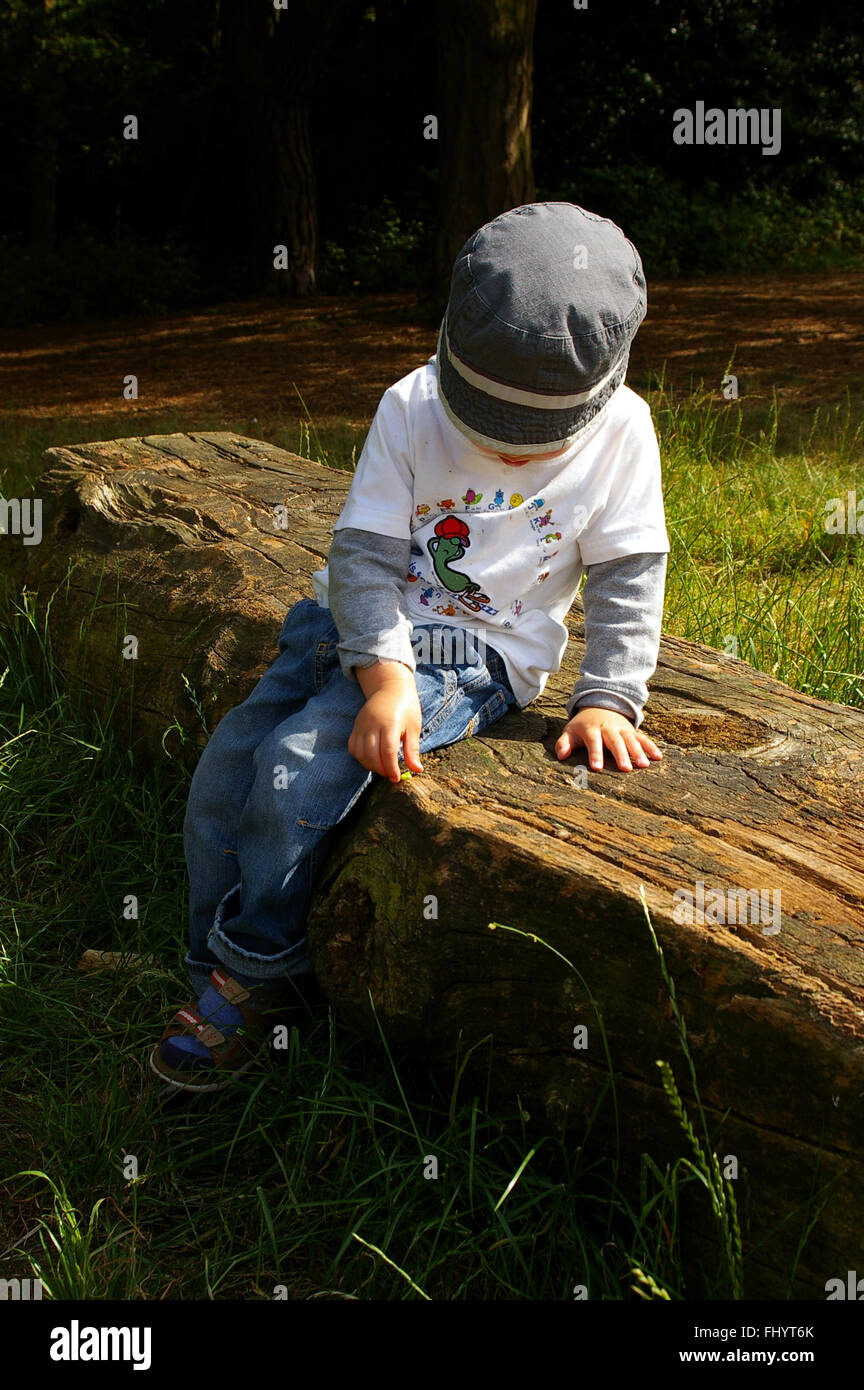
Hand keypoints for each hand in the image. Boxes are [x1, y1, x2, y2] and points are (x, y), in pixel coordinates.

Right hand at [349, 662, 423, 781]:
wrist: (390, 687)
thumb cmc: (406, 707)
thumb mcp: (414, 727)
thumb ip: (412, 749)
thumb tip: (417, 770)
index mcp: (390, 724)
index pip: (387, 752)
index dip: (391, 768)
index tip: (396, 778)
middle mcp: (373, 724)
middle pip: (372, 755)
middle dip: (381, 769)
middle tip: (390, 774)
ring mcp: (362, 724)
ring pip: (360, 752)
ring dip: (370, 765)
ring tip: (382, 767)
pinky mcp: (356, 725)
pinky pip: (353, 746)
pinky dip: (360, 756)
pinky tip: (371, 758)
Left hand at [555, 706, 661, 772]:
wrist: (600, 706)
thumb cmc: (582, 726)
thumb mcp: (570, 731)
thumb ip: (563, 743)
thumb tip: (561, 756)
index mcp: (592, 729)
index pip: (594, 741)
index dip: (595, 754)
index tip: (597, 768)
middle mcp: (608, 729)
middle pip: (615, 742)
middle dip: (621, 755)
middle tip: (626, 769)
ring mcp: (622, 729)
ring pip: (631, 740)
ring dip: (638, 752)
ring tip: (644, 765)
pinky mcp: (632, 731)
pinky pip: (643, 738)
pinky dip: (651, 746)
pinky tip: (658, 757)